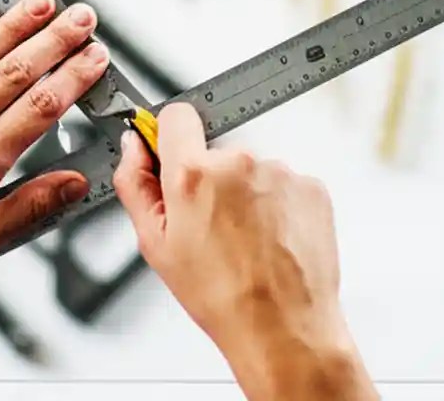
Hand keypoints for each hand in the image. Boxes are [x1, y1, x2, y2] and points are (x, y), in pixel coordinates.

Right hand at [113, 104, 376, 400]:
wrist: (283, 326)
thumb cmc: (221, 295)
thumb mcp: (155, 246)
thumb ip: (135, 185)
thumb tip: (133, 148)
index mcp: (194, 174)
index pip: (176, 116)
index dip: (170, 137)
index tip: (172, 156)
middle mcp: (240, 163)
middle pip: (216, 153)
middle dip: (211, 181)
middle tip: (213, 229)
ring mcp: (280, 171)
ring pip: (252, 171)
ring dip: (247, 196)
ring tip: (247, 243)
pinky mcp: (311, 185)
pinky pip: (284, 185)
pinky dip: (278, 207)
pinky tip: (271, 241)